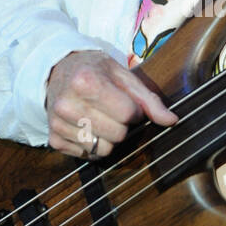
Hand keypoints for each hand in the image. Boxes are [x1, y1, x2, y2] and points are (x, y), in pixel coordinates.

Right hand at [45, 49, 177, 158]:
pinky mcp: (54, 139)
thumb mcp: (123, 76)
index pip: (128, 114)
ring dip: (109, 138)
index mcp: (86, 82)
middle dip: (122, 125)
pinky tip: (88, 127)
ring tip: (101, 119)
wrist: (57, 70)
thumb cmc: (95, 71)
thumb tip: (171, 120)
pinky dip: (93, 145)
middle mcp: (68, 104)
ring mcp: (58, 124)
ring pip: (103, 149)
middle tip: (113, 111)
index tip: (127, 103)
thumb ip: (148, 99)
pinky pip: (87, 155)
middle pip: (117, 134)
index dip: (134, 111)